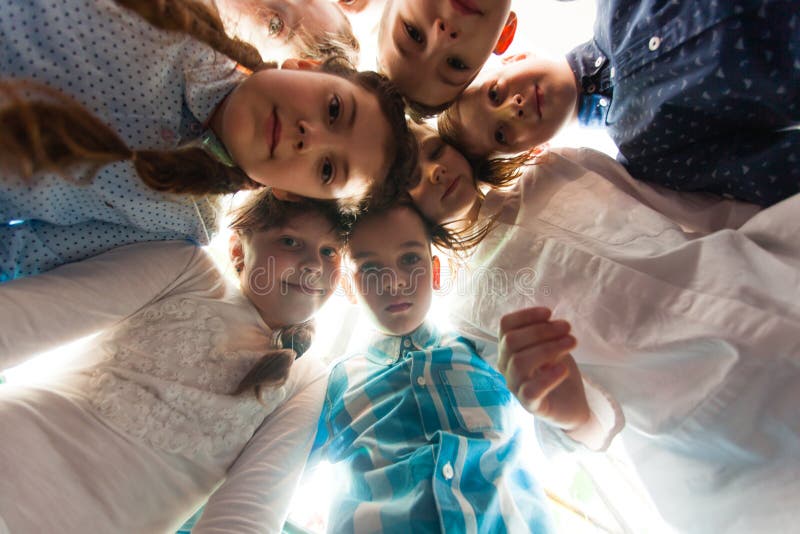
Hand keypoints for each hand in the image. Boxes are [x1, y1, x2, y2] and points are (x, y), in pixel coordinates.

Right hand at [498, 307, 589, 430]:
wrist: (571, 405)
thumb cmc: (557, 372)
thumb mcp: (553, 348)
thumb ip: (549, 336)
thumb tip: (554, 324)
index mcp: (509, 349)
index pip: (505, 326)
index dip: (525, 315)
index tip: (549, 312)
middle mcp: (506, 367)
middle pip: (511, 341)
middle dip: (541, 330)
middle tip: (567, 327)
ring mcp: (516, 386)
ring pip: (519, 362)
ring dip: (548, 348)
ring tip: (572, 342)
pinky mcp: (530, 405)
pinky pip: (531, 390)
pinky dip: (548, 377)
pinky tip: (564, 369)